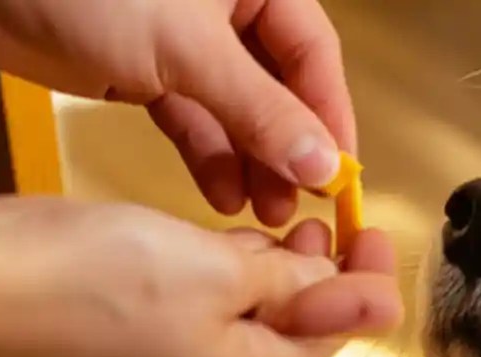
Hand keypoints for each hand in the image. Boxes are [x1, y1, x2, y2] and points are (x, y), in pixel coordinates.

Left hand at [0, 0, 352, 223]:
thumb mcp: (188, 50)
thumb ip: (260, 110)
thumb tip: (321, 164)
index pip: (314, 57)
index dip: (330, 119)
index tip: (338, 178)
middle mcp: (226, 11)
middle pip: (278, 89)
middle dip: (287, 150)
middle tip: (298, 205)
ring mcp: (183, 42)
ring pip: (235, 111)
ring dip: (250, 162)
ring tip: (262, 211)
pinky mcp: (143, 70)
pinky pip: (191, 119)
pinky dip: (206, 156)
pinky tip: (221, 194)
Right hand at [0, 196, 400, 356]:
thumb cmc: (101, 278)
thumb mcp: (220, 273)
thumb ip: (299, 290)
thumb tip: (377, 306)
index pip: (329, 337)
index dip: (359, 286)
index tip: (373, 232)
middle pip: (290, 330)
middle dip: (317, 277)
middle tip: (327, 222)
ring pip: (245, 315)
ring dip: (272, 271)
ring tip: (283, 226)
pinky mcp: (133, 333)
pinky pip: (201, 307)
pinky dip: (225, 273)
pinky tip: (225, 240)